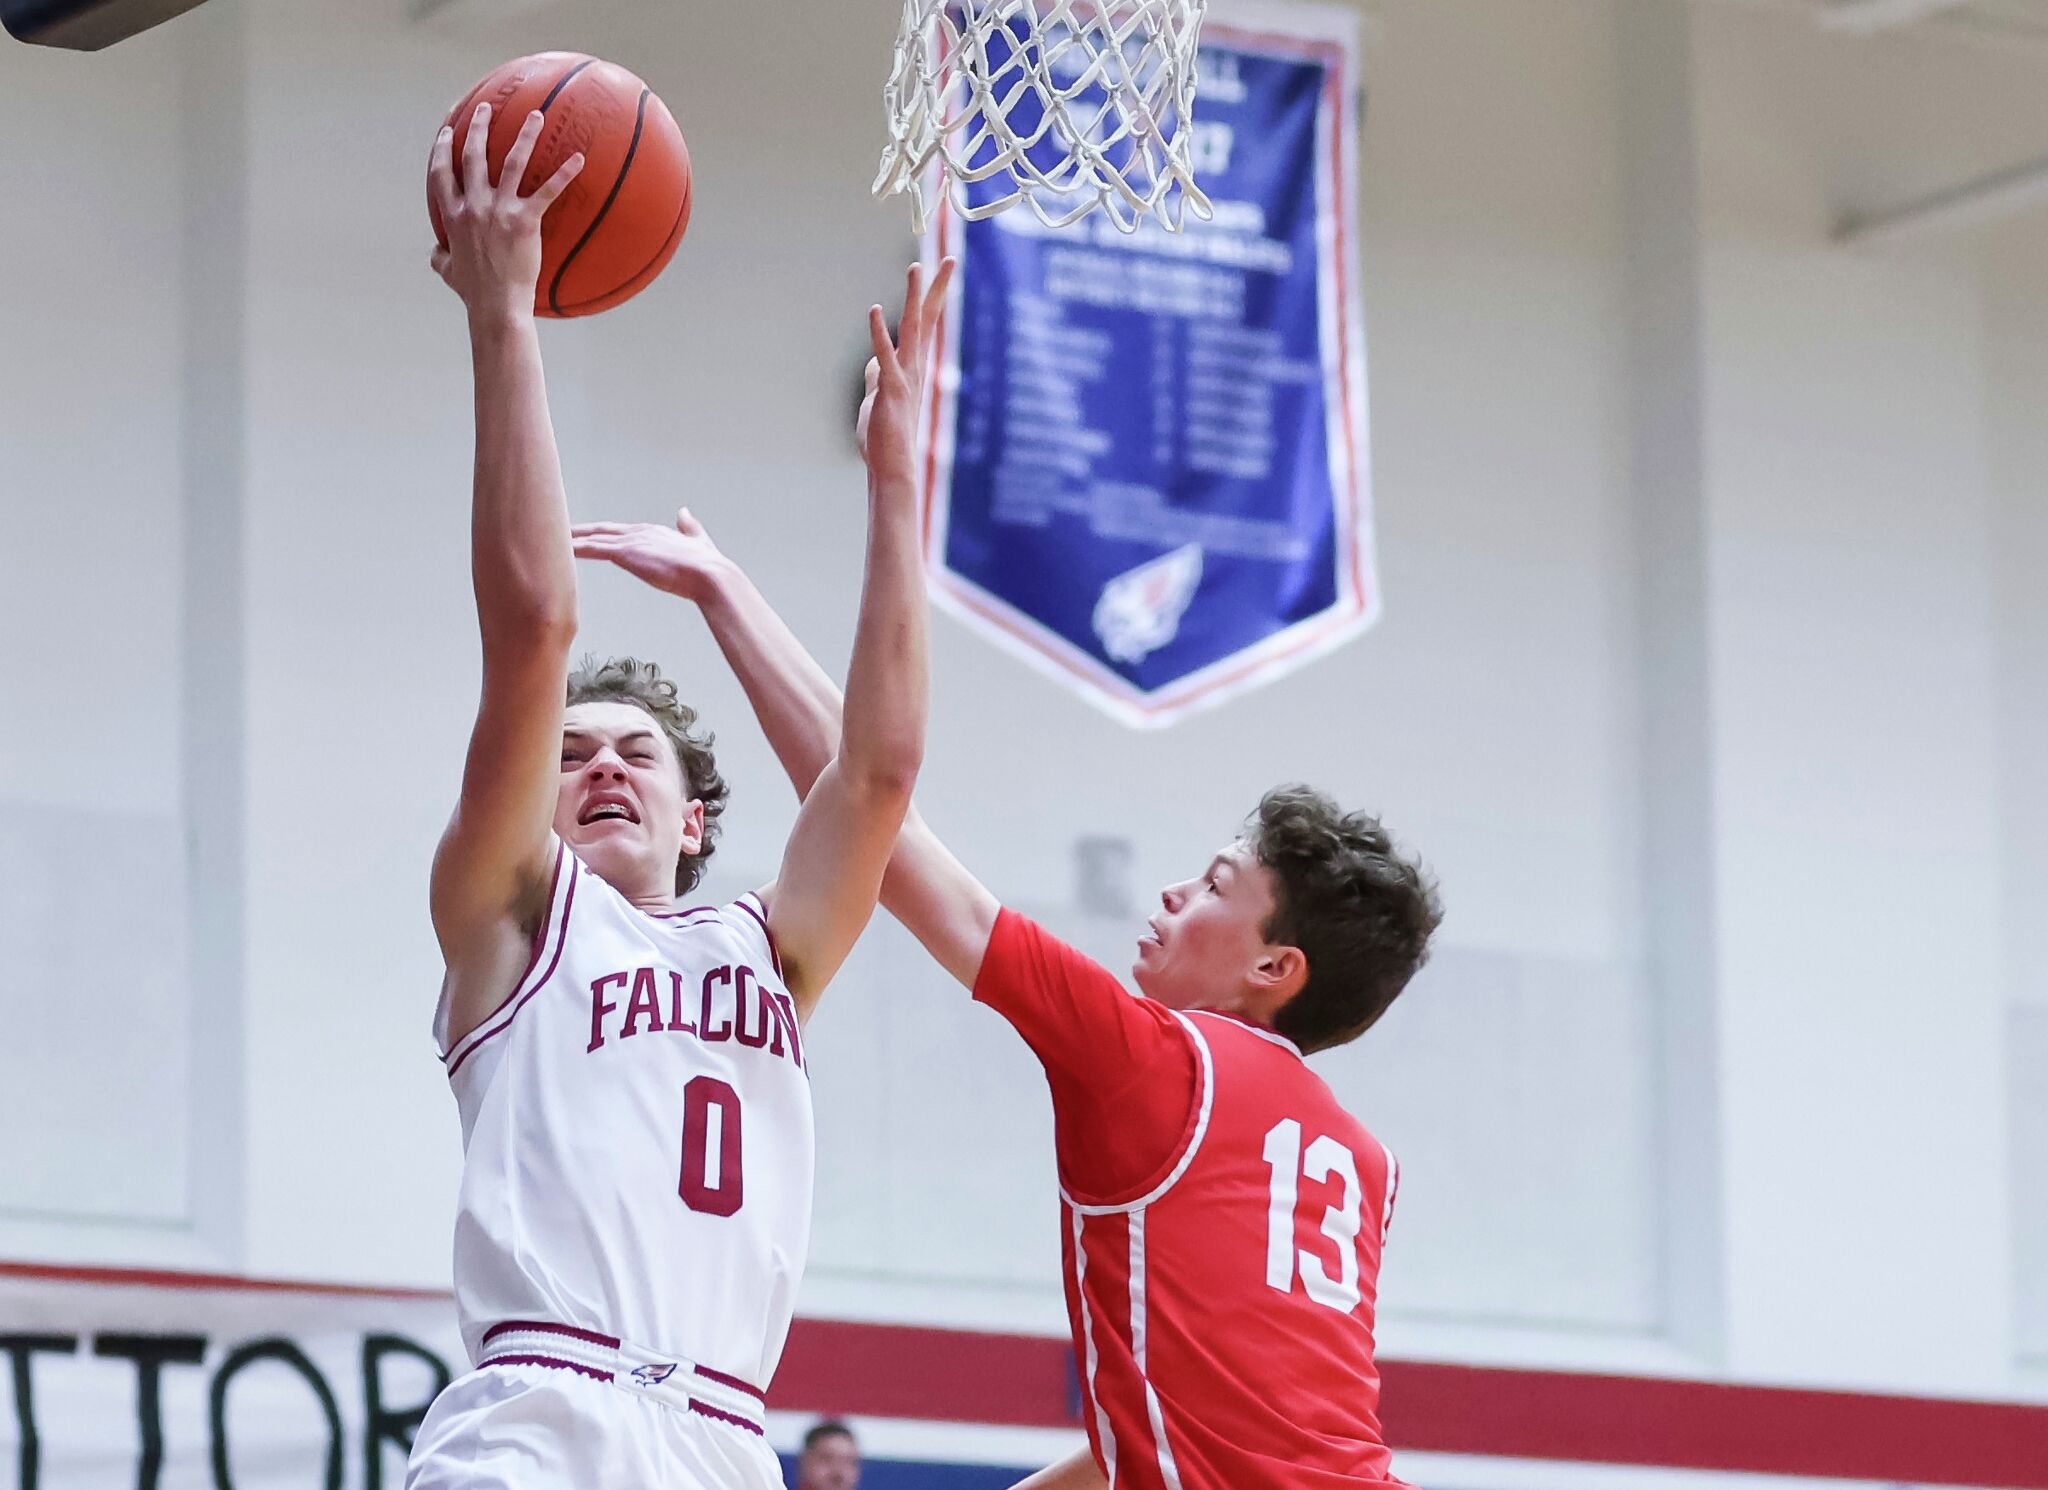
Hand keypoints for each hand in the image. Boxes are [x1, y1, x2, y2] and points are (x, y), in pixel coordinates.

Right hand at [429, 103, 584, 323]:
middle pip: (473, 156)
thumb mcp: (448, 271)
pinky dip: (565, 174)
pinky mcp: (525, 221)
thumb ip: (440, 256)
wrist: (496, 306)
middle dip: (478, 127)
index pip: (441, 173)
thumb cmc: (474, 292)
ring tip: (536, 115)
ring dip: (524, 135)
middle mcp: (474, 206)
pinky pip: (548, 191)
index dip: (442, 148)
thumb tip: (435, 253)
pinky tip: (579, 159)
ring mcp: (499, 211)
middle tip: (485, 107)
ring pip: (512, 162)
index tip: (446, 130)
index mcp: (454, 215)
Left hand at [572, 508, 730, 603]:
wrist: (709, 574)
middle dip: (579, 531)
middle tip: (557, 530)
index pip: (619, 532)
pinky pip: (593, 549)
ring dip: (571, 539)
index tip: (587, 534)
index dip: (601, 532)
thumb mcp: (698, 541)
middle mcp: (639, 532)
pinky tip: (561, 551)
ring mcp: (631, 541)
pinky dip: (576, 549)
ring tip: (549, 540)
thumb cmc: (706, 566)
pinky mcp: (626, 553)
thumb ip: (690, 527)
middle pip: (601, 530)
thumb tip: (684, 512)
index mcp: (653, 532)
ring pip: (593, 538)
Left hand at [858, 258, 956, 490]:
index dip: (933, 296)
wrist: (892, 468)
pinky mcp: (890, 390)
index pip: (926, 325)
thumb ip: (877, 378)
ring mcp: (904, 377)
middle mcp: (914, 367)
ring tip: (916, 268)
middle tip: (949, 258)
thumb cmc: (885, 439)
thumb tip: (873, 362)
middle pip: (927, 320)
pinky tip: (874, 310)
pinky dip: (879, 334)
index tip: (942, 270)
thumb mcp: (877, 400)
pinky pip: (885, 357)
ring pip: (911, 331)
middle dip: (937, 288)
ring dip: (913, 299)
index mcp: (912, 368)